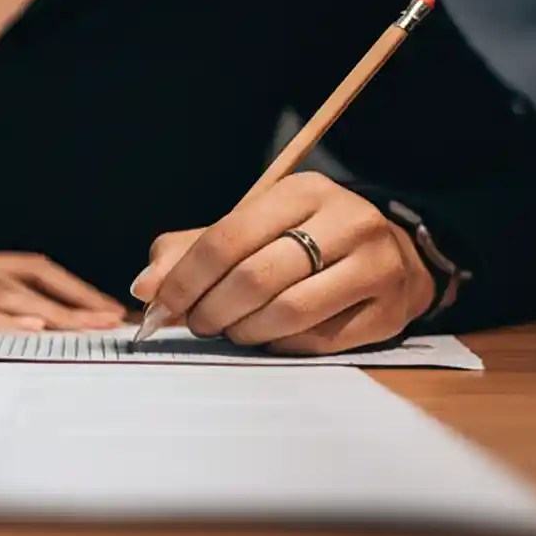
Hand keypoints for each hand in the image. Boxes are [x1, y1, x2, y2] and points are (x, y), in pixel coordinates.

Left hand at [130, 172, 435, 354]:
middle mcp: (347, 221)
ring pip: (289, 312)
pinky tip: (269, 336)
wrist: (391, 255)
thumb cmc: (305, 241)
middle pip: (256, 277)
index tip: (163, 304)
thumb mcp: (252, 228)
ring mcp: (376, 266)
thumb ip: (191, 250)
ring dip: (244, 331)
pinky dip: (280, 344)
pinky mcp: (389, 311)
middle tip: (197, 323)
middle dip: (212, 309)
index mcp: (303, 191)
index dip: (186, 278)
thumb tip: (144, 287)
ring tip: (230, 330)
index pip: (228, 237)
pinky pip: (318, 340)